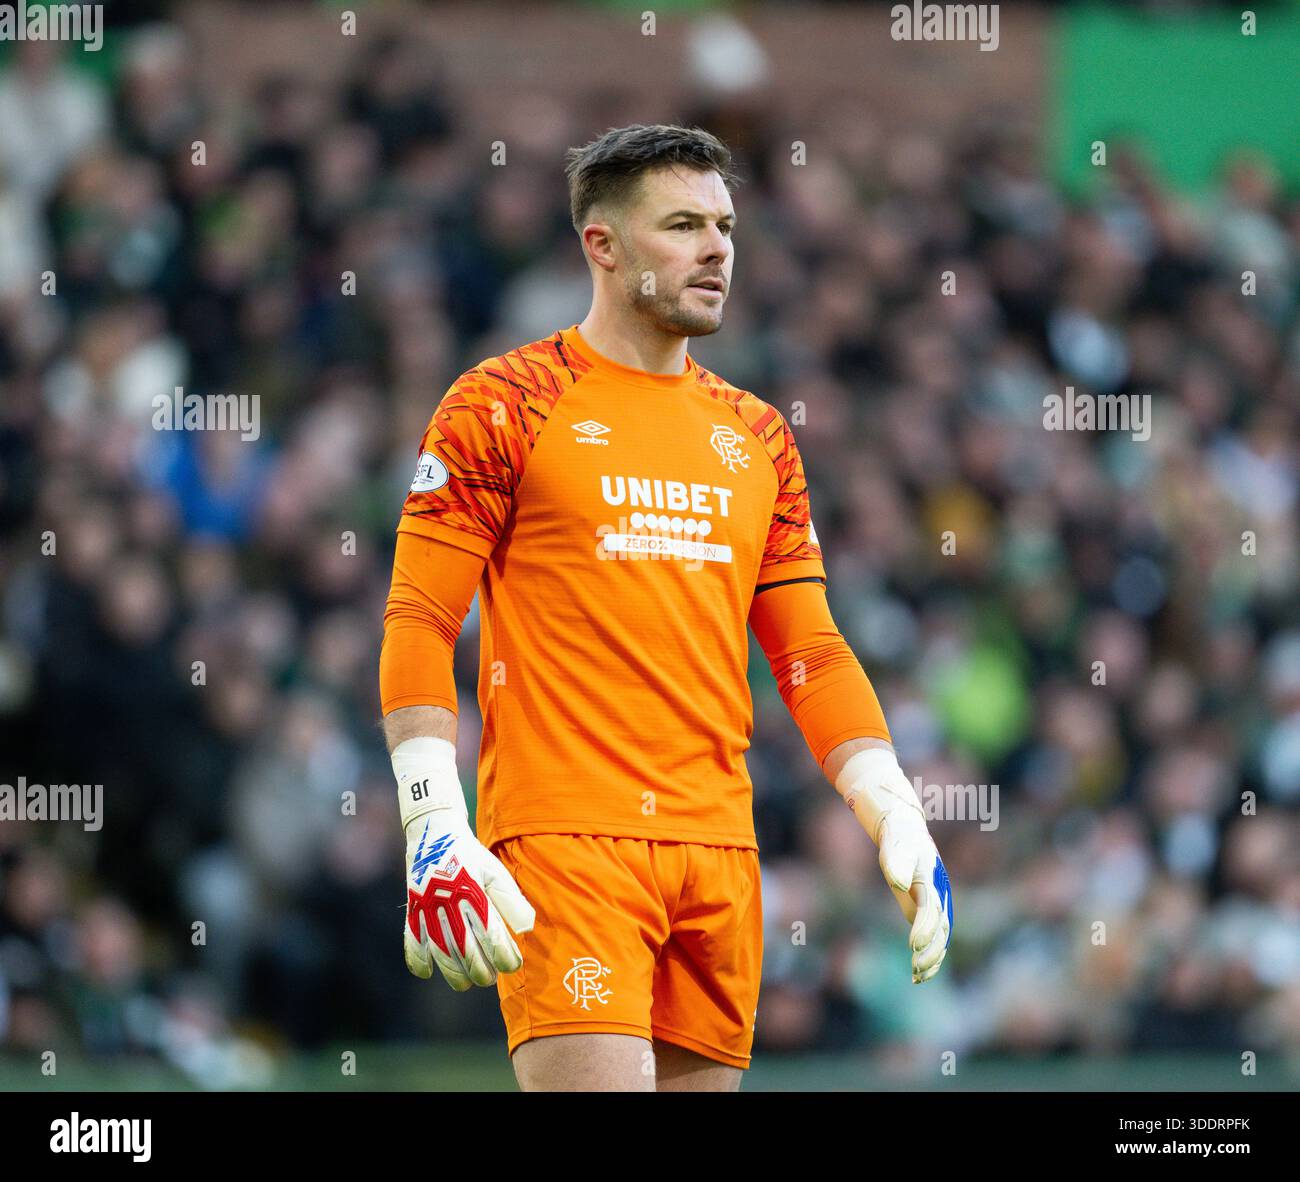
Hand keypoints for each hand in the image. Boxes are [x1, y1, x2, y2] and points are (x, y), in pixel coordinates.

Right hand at [403, 811, 535, 989]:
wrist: (435, 833)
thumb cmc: (472, 857)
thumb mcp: (497, 873)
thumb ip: (512, 901)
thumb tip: (527, 929)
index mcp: (475, 894)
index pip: (492, 937)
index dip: (505, 957)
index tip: (513, 966)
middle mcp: (450, 903)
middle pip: (466, 951)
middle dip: (481, 971)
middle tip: (490, 978)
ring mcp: (428, 908)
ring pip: (441, 953)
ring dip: (454, 974)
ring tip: (467, 983)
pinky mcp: (413, 909)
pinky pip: (412, 942)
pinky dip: (418, 961)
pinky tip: (429, 973)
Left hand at [836, 748, 953, 983]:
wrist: (907, 835)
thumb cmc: (898, 842)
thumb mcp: (894, 849)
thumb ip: (896, 865)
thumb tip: (898, 882)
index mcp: (931, 882)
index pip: (931, 911)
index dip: (924, 929)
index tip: (913, 946)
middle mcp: (938, 897)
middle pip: (941, 930)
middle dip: (930, 951)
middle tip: (916, 969)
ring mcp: (935, 907)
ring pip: (940, 939)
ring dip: (932, 959)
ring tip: (917, 977)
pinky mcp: (927, 914)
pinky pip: (933, 939)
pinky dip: (929, 958)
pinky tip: (918, 976)